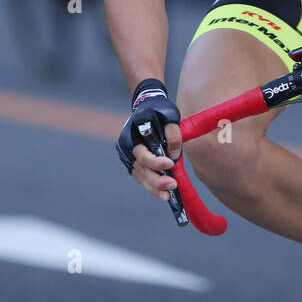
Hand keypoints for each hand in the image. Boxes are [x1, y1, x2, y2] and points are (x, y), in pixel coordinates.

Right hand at [116, 79, 183, 201]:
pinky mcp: (134, 163)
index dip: (155, 162)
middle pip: (140, 169)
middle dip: (156, 180)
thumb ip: (173, 134)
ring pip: (141, 177)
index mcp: (132, 136)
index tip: (170, 164)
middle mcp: (127, 149)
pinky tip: (163, 192)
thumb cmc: (158, 111)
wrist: (147, 107)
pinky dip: (151, 186)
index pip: (142, 155)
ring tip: (168, 195)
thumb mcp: (169, 116)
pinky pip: (142, 178)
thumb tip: (174, 154)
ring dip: (154, 187)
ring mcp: (129, 157)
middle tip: (172, 185)